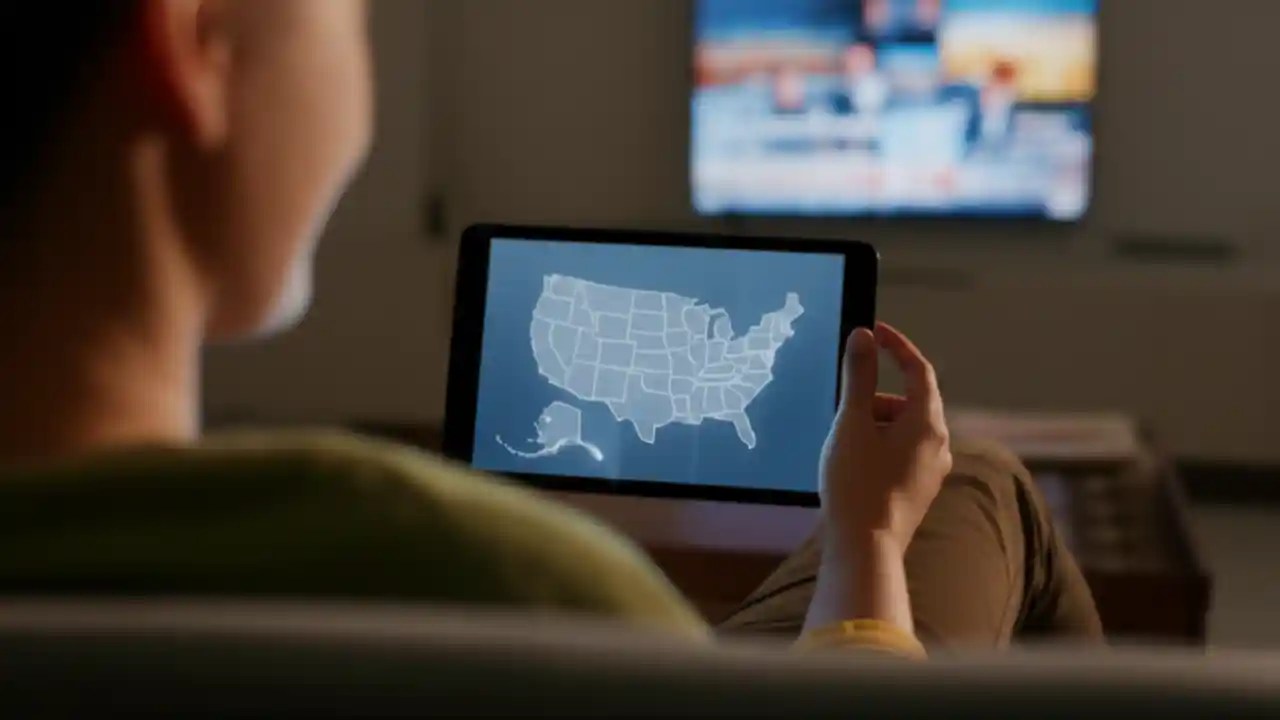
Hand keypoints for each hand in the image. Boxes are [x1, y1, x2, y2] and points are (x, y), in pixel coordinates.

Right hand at [804, 322, 951, 634]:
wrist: (865, 548)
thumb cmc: (856, 484)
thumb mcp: (852, 423)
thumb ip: (858, 376)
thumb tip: (863, 337)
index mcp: (928, 423)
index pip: (919, 369)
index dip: (897, 346)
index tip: (874, 333)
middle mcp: (938, 444)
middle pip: (911, 400)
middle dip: (876, 395)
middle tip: (845, 408)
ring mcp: (931, 469)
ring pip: (905, 427)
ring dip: (876, 422)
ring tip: (845, 442)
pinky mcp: (919, 489)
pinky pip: (902, 451)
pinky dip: (880, 443)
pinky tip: (855, 462)